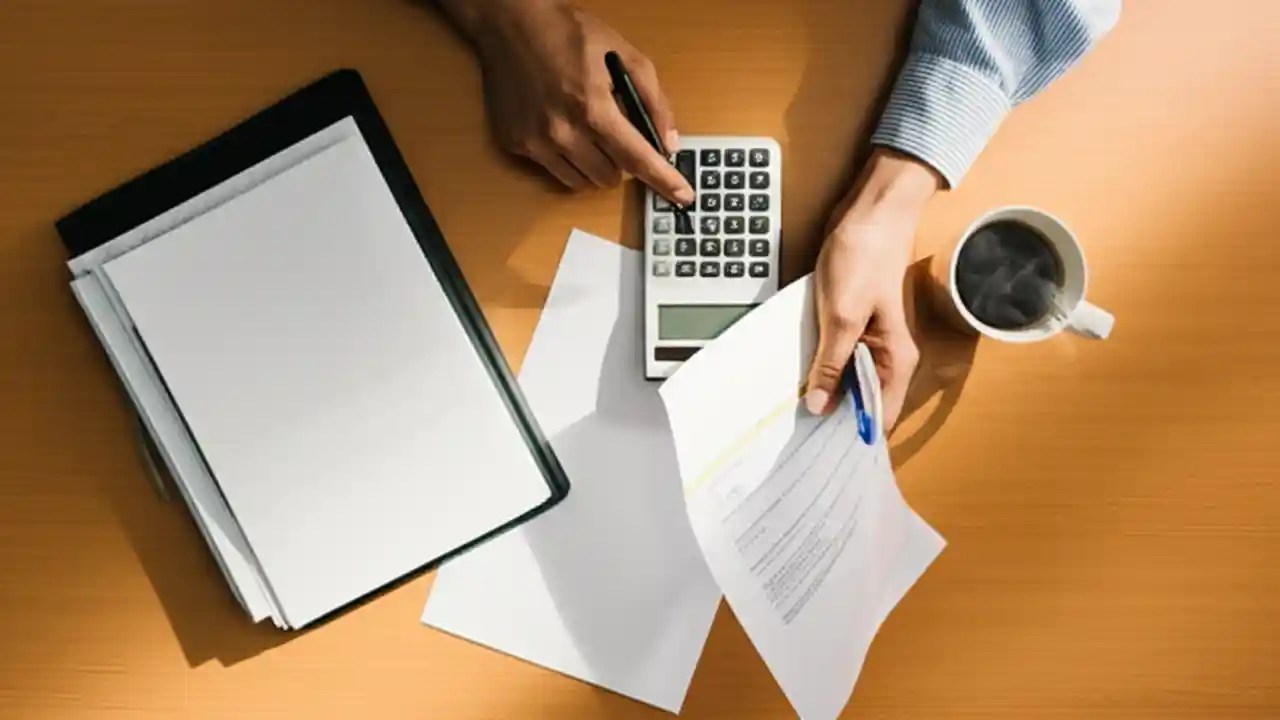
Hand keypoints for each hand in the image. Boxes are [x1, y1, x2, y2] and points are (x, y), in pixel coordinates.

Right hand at [437, 0, 693, 204]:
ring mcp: (536, 142)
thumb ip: (653, 100)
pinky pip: (553, 170)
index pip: (637, 159)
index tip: (683, 197)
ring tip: (588, 132)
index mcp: (593, 109)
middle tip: (616, 135)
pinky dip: (566, 158)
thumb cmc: (570, 33)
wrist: (511, 24)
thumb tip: (669, 142)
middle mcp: (563, 132)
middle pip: (609, 178)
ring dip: (594, 166)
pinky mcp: (516, 145)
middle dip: (620, 163)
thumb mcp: (624, 54)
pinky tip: (560, 126)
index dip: (663, 180)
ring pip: (581, 183)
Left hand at [803, 149, 941, 429]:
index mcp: (896, 360)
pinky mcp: (851, 323)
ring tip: (790, 409)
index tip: (822, 450)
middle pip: (862, 401)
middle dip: (832, 416)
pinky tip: (794, 374)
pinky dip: (817, 365)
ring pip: (846, 379)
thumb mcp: (844, 318)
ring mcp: (869, 339)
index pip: (880, 415)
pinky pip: (834, 355)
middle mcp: (887, 355)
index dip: (852, 434)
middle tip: (795, 436)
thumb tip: (819, 407)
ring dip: (822, 389)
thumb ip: (832, 364)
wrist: (871, 212)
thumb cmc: (865, 259)